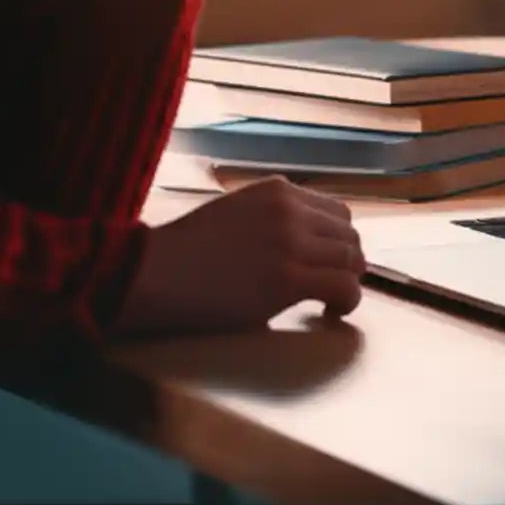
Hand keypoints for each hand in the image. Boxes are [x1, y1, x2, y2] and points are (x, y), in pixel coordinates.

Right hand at [116, 178, 365, 334]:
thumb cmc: (183, 252)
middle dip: (347, 263)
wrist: (152, 272)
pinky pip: (345, 286)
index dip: (337, 241)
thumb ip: (272, 221)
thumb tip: (303, 247)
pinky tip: (329, 314)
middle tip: (330, 288)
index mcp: (278, 190)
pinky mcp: (289, 277)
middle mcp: (291, 209)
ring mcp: (292, 242)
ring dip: (348, 283)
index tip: (327, 264)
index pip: (336, 212)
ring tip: (328, 302)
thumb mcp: (236, 215)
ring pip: (352, 260)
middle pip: (350, 235)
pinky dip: (347, 302)